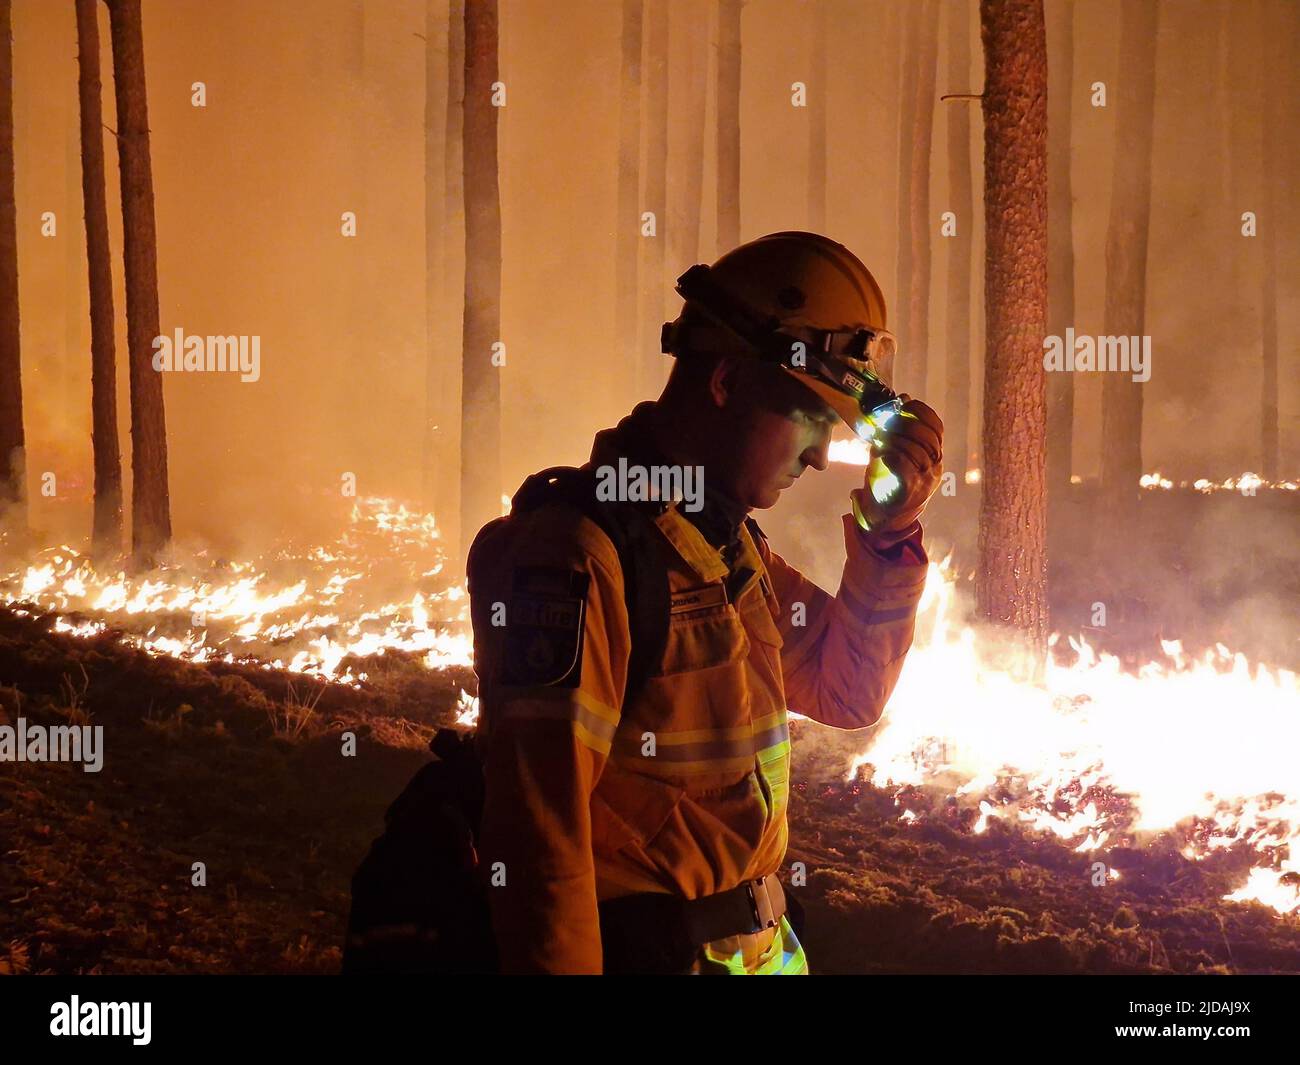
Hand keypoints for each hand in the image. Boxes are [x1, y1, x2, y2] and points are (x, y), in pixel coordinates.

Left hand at [850, 396, 943, 535]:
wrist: (886, 519)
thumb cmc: (890, 482)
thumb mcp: (897, 452)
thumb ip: (899, 429)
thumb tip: (903, 399)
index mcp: (933, 457)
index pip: (936, 428)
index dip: (921, 413)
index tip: (904, 404)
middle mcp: (933, 469)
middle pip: (927, 439)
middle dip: (905, 425)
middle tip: (886, 423)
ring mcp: (924, 482)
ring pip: (916, 453)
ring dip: (895, 440)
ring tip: (879, 438)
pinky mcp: (909, 493)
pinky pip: (905, 471)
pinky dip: (893, 458)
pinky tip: (881, 455)